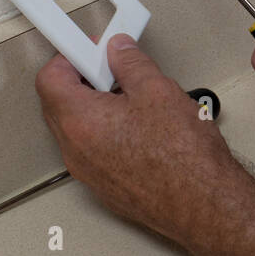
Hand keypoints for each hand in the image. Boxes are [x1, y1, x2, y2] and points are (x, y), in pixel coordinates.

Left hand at [35, 34, 239, 243]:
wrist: (204, 205)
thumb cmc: (184, 158)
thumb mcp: (159, 91)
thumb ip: (131, 64)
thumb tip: (119, 50)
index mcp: (80, 121)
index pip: (50, 78)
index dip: (71, 57)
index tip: (94, 51)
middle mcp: (75, 151)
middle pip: (60, 104)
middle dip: (86, 81)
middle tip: (117, 71)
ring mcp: (89, 173)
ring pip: (80, 129)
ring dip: (99, 109)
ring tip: (136, 102)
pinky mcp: (106, 188)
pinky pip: (96, 152)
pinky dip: (110, 135)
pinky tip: (143, 130)